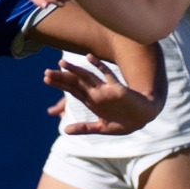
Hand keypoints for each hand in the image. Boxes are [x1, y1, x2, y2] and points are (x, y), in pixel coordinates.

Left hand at [44, 54, 158, 134]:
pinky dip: (99, 66)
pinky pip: (107, 75)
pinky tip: (89, 57)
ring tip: (61, 63)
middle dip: (61, 78)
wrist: (144, 117)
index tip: (46, 78)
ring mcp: (106, 90)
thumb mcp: (102, 128)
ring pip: (87, 77)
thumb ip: (84, 128)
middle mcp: (96, 94)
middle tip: (46, 72)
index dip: (59, 84)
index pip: (72, 90)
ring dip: (74, 70)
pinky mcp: (117, 89)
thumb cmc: (124, 122)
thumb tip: (65, 131)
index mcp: (92, 102)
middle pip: (75, 83)